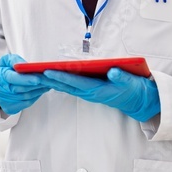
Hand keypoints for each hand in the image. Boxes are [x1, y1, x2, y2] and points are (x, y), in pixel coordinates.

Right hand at [0, 54, 56, 114]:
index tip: (38, 79)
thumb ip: (15, 60)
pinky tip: (41, 90)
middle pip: (20, 89)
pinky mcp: (10, 107)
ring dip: (38, 90)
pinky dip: (36, 96)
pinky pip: (26, 103)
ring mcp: (4, 100)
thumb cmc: (3, 69)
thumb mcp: (6, 60)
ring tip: (47, 83)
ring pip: (25, 97)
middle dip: (36, 84)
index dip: (25, 79)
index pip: (12, 78)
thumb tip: (25, 65)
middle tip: (48, 79)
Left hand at [43, 67, 159, 121]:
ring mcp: (88, 92)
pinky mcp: (88, 91)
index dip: (61, 76)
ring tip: (36, 72)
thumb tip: (112, 70)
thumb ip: (121, 77)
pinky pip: (71, 86)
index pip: (75, 82)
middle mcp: (89, 92)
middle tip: (33, 72)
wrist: (137, 101)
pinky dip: (60, 81)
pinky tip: (50, 76)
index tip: (47, 71)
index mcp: (98, 90)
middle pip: (66, 85)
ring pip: (66, 86)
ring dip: (52, 80)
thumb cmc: (133, 90)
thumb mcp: (131, 82)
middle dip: (50, 78)